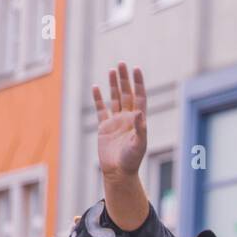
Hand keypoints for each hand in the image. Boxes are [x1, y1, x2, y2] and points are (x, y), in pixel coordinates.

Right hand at [92, 62, 147, 180]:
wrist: (118, 172)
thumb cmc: (131, 161)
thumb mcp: (138, 145)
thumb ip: (140, 129)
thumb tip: (139, 112)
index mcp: (138, 121)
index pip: (139, 97)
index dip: (138, 83)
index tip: (136, 69)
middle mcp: (128, 119)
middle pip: (127, 94)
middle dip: (125, 79)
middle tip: (122, 64)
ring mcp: (116, 122)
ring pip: (115, 99)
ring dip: (114, 85)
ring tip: (112, 70)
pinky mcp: (104, 127)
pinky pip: (101, 109)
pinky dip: (98, 99)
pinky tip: (96, 87)